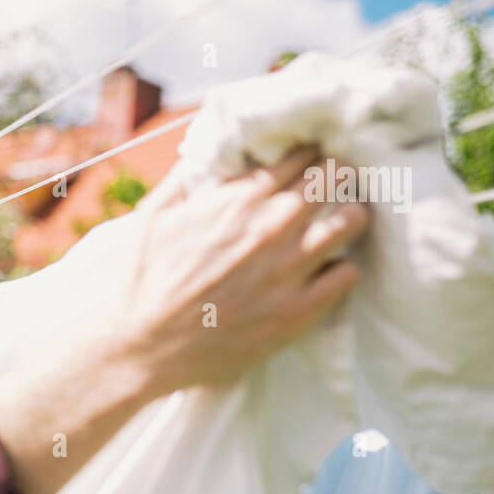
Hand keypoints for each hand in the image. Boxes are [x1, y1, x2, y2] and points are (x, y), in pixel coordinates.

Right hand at [101, 143, 368, 394]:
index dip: (308, 151)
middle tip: (333, 181)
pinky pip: (348, 274)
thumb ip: (184, 176)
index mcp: (237, 201)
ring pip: (351, 220)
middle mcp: (270, 228)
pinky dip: (342, 267)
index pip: (298, 154)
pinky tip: (325, 270)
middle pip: (333, 177)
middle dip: (336, 173)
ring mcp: (289, 271)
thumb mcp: (151, 216)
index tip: (309, 157)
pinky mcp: (298, 311)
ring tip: (340, 220)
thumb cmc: (141, 281)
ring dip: (349, 213)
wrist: (142, 347)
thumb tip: (209, 147)